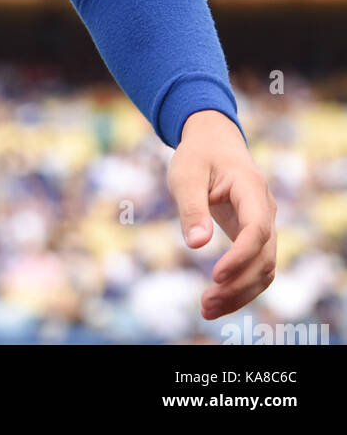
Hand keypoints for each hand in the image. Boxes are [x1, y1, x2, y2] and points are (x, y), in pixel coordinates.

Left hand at [167, 109, 277, 320]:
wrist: (213, 142)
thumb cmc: (197, 155)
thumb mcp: (186, 173)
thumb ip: (191, 207)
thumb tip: (197, 245)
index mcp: (251, 189)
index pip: (257, 230)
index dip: (240, 257)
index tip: (215, 276)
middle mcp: (265, 210)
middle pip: (264, 257)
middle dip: (238, 284)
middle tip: (205, 303)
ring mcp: (264, 224)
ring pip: (264, 268)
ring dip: (241, 293)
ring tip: (207, 309)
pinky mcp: (255, 237)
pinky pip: (256, 267)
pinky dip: (241, 287)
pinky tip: (218, 301)